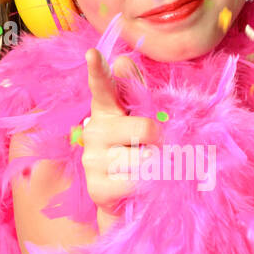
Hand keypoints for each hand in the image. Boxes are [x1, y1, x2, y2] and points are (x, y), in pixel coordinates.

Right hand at [81, 48, 158, 219]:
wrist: (128, 199)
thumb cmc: (139, 150)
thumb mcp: (142, 118)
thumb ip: (137, 90)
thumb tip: (122, 61)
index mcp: (107, 108)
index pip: (102, 86)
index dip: (97, 70)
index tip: (92, 54)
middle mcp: (94, 130)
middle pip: (146, 128)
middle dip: (161, 142)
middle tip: (154, 151)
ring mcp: (92, 159)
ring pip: (146, 159)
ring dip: (158, 168)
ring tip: (146, 172)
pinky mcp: (97, 187)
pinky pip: (138, 183)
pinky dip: (149, 187)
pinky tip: (140, 187)